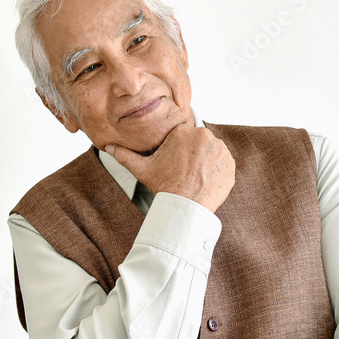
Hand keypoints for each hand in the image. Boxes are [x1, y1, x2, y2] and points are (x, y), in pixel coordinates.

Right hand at [105, 124, 234, 211]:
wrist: (185, 207)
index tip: (177, 164)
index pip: (184, 137)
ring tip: (195, 177)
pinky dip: (217, 172)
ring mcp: (220, 150)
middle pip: (199, 143)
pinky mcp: (230, 163)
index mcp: (183, 132)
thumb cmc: (164, 186)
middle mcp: (204, 136)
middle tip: (185, 172)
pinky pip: (224, 164)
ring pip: (212, 152)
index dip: (179, 151)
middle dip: (194, 155)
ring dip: (206, 162)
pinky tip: (205, 181)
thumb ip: (125, 155)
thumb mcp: (142, 169)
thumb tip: (107, 146)